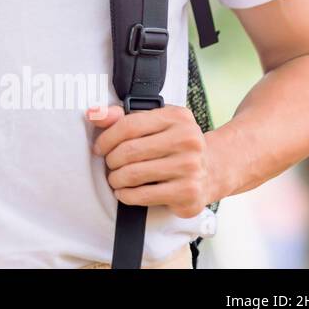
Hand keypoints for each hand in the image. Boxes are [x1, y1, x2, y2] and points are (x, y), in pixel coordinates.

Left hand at [87, 103, 214, 217]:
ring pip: (134, 174)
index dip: (106, 138)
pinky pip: (144, 195)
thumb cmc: (178, 145)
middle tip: (109, 165)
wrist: (215, 169)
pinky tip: (125, 192)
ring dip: (116, 179)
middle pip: (129, 151)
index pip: (129, 125)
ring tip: (116, 178)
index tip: (99, 147)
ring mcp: (190, 168)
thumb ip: (122, 117)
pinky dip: (127, 195)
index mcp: (177, 117)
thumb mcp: (156, 123)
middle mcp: (188, 140)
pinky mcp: (188, 193)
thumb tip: (93, 113)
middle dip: (111, 161)